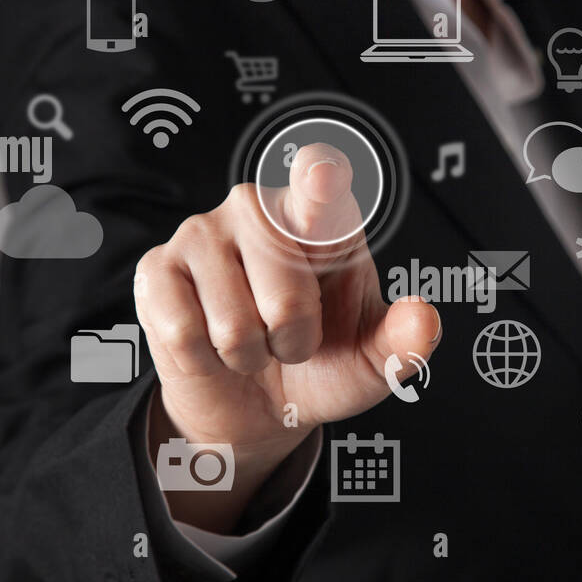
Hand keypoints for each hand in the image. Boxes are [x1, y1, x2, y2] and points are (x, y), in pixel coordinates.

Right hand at [133, 143, 440, 532]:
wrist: (256, 403)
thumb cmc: (322, 364)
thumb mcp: (371, 361)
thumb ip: (403, 342)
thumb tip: (424, 319)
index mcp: (322, 215)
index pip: (320, 180)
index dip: (319, 181)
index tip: (322, 179)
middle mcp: (259, 207)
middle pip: (286, 297)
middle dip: (294, 341)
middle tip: (290, 337)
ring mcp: (202, 232)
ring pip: (234, 325)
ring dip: (249, 356)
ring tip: (252, 342)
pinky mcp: (157, 268)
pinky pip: (183, 332)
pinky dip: (205, 360)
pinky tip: (210, 345)